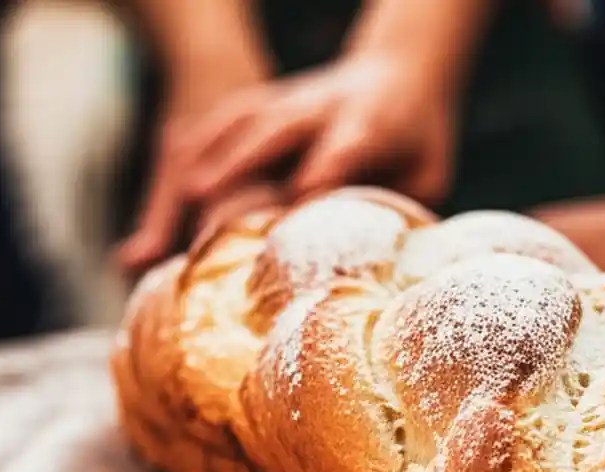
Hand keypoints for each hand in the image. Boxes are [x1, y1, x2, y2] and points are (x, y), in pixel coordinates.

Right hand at [119, 53, 455, 274]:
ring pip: (249, 120)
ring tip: (184, 195)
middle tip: (213, 208)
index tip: (297, 209)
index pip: (344, 149)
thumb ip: (406, 210)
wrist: (402, 69)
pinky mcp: (273, 99)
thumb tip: (386, 268)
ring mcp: (295, 98)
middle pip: (281, 131)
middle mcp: (328, 106)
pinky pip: (231, 115)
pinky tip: (176, 174)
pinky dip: (203, 141)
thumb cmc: (418, 139)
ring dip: (217, 155)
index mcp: (371, 124)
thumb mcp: (429, 172)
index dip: (321, 176)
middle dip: (247, 164)